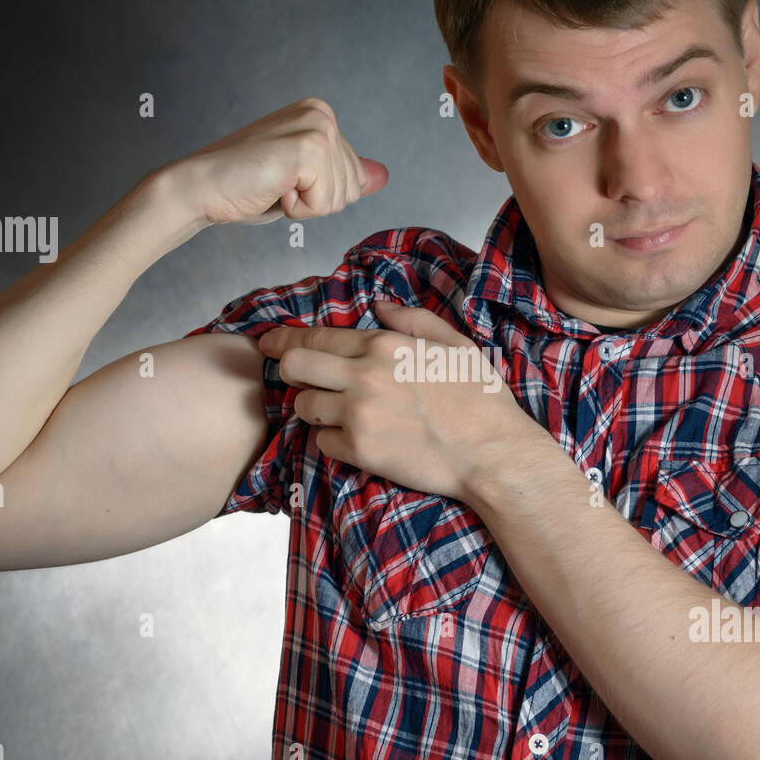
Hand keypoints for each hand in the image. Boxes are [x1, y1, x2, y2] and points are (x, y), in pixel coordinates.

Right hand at [157, 96, 388, 225]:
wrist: (203, 188)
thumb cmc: (246, 186)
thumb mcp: (305, 182)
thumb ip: (343, 176)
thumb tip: (383, 176)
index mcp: (322, 116)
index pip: (354, 178)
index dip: (319, 194)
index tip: (284, 180)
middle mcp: (322, 113)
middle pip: (353, 188)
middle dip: (316, 200)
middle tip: (276, 184)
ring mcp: (317, 127)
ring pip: (342, 197)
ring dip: (306, 205)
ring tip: (273, 185)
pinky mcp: (310, 148)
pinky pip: (326, 203)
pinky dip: (298, 209)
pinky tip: (273, 189)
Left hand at [257, 299, 538, 502]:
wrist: (492, 454)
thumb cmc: (480, 399)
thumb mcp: (455, 344)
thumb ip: (413, 320)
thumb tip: (379, 305)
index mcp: (383, 346)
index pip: (315, 338)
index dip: (283, 339)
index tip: (267, 342)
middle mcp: (362, 377)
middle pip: (293, 368)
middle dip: (289, 371)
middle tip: (298, 378)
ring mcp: (357, 416)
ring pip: (303, 407)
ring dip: (314, 408)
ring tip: (338, 412)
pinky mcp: (360, 451)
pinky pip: (322, 443)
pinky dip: (333, 440)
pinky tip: (357, 438)